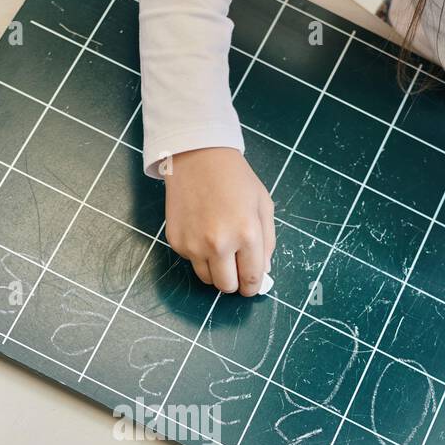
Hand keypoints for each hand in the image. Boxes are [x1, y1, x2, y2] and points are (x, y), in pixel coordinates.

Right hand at [164, 147, 275, 296]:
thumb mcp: (263, 206)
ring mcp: (194, 245)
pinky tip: (202, 231)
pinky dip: (198, 254)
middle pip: (226, 287)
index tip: (251, 285)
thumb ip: (267, 243)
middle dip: (234, 282)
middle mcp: (218, 244)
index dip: (253, 287)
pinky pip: (191, 261)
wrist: (198, 158)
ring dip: (215, 270)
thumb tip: (262, 273)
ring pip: (207, 279)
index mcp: (246, 234)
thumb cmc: (235, 179)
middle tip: (236, 269)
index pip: (251, 279)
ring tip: (219, 247)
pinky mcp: (177, 242)